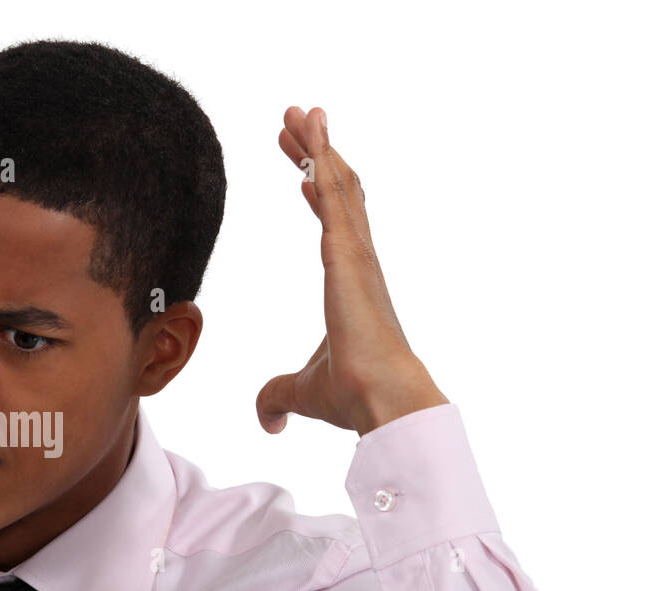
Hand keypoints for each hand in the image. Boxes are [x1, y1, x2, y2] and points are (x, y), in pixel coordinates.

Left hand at [255, 106, 447, 437]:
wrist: (381, 402)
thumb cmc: (352, 397)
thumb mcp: (299, 392)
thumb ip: (277, 397)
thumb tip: (266, 418)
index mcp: (351, 284)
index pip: (334, 224)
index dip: (319, 191)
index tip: (302, 168)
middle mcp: (359, 262)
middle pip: (337, 193)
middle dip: (317, 155)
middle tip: (298, 122)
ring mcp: (358, 256)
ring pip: (338, 187)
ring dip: (319, 148)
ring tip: (301, 114)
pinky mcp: (351, 258)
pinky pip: (336, 201)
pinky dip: (324, 166)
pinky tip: (312, 140)